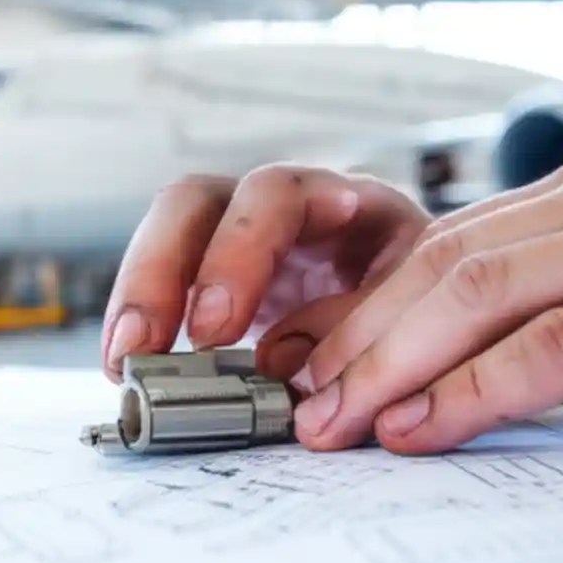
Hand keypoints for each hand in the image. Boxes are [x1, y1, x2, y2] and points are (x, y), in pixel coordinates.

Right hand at [101, 165, 430, 382]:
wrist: (440, 310)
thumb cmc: (433, 306)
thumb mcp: (421, 311)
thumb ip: (362, 328)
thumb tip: (286, 365)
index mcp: (349, 203)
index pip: (280, 197)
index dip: (241, 251)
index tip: (216, 322)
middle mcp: (287, 208)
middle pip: (201, 201)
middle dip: (163, 269)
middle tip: (145, 343)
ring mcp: (247, 238)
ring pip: (172, 235)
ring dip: (139, 295)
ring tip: (122, 362)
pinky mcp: (222, 275)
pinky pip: (166, 281)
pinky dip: (143, 321)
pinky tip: (126, 365)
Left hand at [291, 151, 562, 453]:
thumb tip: (471, 352)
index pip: (447, 244)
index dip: (366, 308)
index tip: (313, 364)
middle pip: (445, 265)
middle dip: (359, 341)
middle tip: (303, 406)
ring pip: (485, 296)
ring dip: (394, 366)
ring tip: (339, 424)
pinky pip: (560, 344)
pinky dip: (477, 389)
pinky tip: (424, 424)